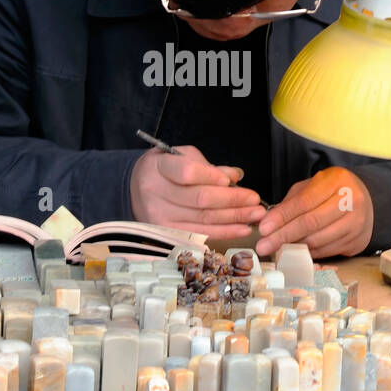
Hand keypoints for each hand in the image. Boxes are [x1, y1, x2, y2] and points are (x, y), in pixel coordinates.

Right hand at [129, 145, 265, 239]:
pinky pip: (201, 233)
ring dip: (234, 218)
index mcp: (158, 167)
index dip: (211, 177)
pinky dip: (225, 232)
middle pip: (200, 199)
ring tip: (255, 214)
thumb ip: (209, 166)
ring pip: (203, 218)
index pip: (187, 173)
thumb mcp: (182, 157)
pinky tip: (242, 228)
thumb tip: (236, 176)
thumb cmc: (164, 170)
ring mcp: (160, 216)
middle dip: (233, 200)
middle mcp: (156, 193)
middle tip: (254, 199)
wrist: (135, 189)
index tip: (232, 180)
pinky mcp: (168, 233)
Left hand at [255, 167, 372, 259]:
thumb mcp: (312, 187)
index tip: (263, 228)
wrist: (367, 200)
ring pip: (319, 240)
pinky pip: (327, 251)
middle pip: (311, 223)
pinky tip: (297, 251)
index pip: (304, 202)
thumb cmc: (333, 192)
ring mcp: (357, 223)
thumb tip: (268, 222)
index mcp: (337, 181)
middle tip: (264, 246)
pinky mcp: (358, 241)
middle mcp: (351, 201)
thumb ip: (291, 202)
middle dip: (284, 236)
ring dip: (294, 247)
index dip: (282, 216)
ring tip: (276, 249)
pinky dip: (309, 252)